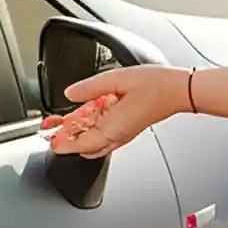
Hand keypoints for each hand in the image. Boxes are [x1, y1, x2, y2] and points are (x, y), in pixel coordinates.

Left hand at [45, 65, 192, 158]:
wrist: (177, 90)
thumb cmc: (154, 85)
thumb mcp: (117, 79)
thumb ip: (90, 87)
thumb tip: (71, 93)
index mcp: (112, 127)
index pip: (79, 144)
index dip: (62, 142)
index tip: (49, 138)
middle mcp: (117, 136)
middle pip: (85, 148)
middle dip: (68, 141)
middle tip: (54, 129)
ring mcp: (124, 135)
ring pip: (95, 145)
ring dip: (80, 137)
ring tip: (67, 123)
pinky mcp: (128, 130)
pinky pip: (105, 138)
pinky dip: (93, 132)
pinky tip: (89, 117)